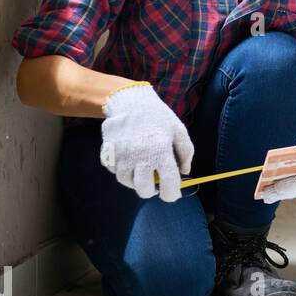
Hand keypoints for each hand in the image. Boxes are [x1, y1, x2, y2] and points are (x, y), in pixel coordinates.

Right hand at [100, 82, 193, 201]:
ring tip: (142, 169)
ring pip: (127, 182)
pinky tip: (130, 159)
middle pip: (144, 190)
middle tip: (155, 183)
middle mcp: (140, 157)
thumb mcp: (179, 130)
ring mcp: (122, 156)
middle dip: (151, 191)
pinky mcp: (109, 154)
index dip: (171, 194)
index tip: (171, 193)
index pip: (168, 184)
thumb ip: (186, 153)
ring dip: (136, 181)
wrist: (130, 101)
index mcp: (161, 152)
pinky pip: (115, 171)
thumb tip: (185, 172)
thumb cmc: (158, 117)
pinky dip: (123, 170)